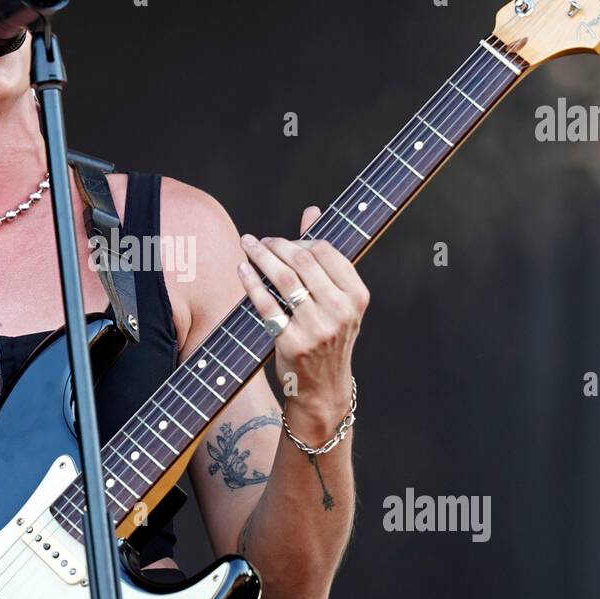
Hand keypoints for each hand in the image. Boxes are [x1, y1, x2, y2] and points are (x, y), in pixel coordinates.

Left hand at [235, 206, 369, 439]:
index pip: (326, 252)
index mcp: (356, 296)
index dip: (299, 240)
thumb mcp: (336, 300)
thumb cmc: (328, 336)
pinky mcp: (291, 342)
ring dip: (260, 256)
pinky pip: (266, 304)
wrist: (323, 387)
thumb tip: (311, 211)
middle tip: (260, 240)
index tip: (282, 241)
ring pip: (283, 279)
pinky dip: (251, 282)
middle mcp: (340, 311)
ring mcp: (316, 328)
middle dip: (276, 245)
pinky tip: (243, 269)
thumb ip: (324, 256)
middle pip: (302, 261)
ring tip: (248, 245)